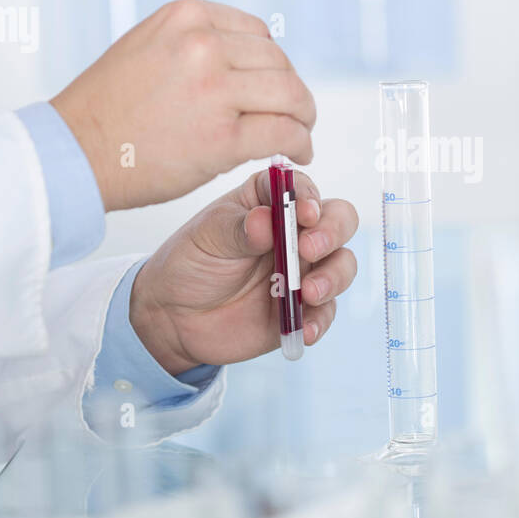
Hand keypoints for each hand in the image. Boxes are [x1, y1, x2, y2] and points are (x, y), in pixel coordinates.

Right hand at [50, 0, 315, 210]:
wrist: (73, 152)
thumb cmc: (107, 110)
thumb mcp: (147, 46)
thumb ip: (192, 44)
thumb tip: (244, 60)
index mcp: (186, 17)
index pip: (257, 33)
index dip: (273, 65)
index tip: (273, 87)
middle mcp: (203, 44)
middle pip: (278, 63)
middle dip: (291, 91)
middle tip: (294, 115)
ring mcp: (215, 89)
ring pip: (290, 94)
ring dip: (303, 116)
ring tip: (300, 133)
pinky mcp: (223, 136)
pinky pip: (283, 132)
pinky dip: (300, 142)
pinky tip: (298, 153)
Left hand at [129, 168, 358, 372]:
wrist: (175, 318)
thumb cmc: (191, 263)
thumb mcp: (207, 238)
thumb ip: (238, 229)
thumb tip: (264, 220)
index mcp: (270, 202)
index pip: (303, 189)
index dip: (309, 197)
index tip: (303, 214)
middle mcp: (296, 232)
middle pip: (339, 220)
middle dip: (332, 232)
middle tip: (308, 250)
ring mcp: (304, 270)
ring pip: (342, 264)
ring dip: (334, 277)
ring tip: (308, 293)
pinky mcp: (305, 308)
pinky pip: (327, 312)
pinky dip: (322, 319)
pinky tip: (306, 328)